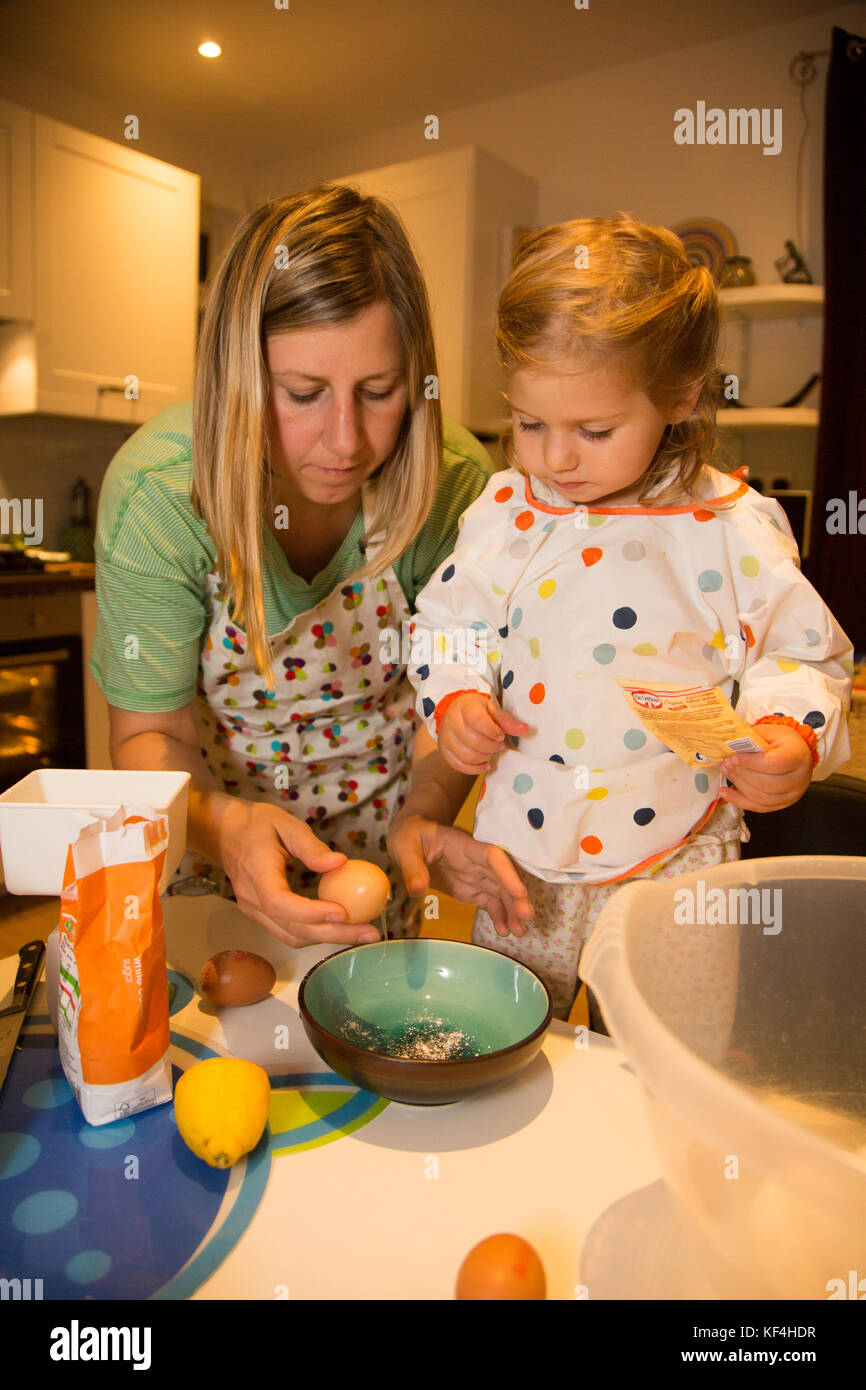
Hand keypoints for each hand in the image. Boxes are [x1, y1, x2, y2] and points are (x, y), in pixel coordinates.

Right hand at [216, 799, 381, 948]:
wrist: (225, 832)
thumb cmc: (257, 824)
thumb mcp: (286, 824)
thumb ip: (311, 846)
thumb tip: (340, 863)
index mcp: (256, 872)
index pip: (279, 902)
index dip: (311, 913)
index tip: (343, 912)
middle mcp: (251, 898)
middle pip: (292, 928)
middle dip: (333, 934)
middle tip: (369, 932)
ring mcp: (253, 910)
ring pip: (291, 936)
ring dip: (327, 939)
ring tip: (362, 933)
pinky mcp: (261, 914)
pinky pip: (288, 932)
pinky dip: (316, 933)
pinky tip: (340, 928)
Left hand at [387, 811, 534, 936]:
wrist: (411, 837)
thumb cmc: (410, 835)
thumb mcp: (404, 846)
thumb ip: (412, 867)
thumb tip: (418, 889)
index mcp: (464, 845)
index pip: (492, 857)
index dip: (508, 873)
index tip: (520, 892)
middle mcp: (476, 861)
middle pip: (502, 877)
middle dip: (516, 897)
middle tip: (526, 918)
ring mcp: (476, 876)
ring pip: (500, 892)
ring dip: (511, 911)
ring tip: (519, 932)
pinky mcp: (471, 889)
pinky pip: (490, 902)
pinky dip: (499, 915)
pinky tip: (504, 931)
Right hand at [437, 692, 528, 774]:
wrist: (454, 711)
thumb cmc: (474, 709)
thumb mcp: (491, 709)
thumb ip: (507, 720)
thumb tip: (525, 729)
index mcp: (465, 708)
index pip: (477, 721)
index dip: (493, 731)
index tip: (500, 734)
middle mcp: (452, 723)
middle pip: (473, 742)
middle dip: (492, 746)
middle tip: (499, 744)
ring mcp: (446, 739)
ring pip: (467, 756)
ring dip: (485, 757)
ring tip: (491, 750)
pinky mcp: (444, 752)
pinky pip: (459, 766)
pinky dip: (475, 769)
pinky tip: (485, 764)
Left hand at [719, 723, 813, 811]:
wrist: (799, 754)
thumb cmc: (783, 742)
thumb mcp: (771, 732)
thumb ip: (752, 738)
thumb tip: (729, 744)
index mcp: (798, 757)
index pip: (774, 764)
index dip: (750, 763)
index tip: (733, 757)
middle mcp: (799, 779)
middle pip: (767, 783)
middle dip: (742, 774)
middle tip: (726, 764)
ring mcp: (792, 795)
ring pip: (761, 797)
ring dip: (739, 786)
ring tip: (726, 773)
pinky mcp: (783, 804)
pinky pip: (758, 807)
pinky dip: (738, 801)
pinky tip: (725, 792)